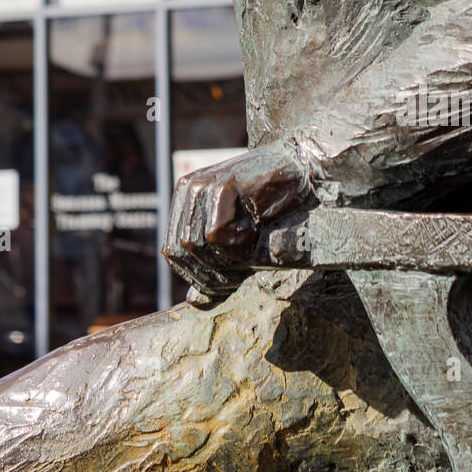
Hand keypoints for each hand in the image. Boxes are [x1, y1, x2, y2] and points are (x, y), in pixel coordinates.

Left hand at [163, 140, 312, 307]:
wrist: (299, 169)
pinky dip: (238, 246)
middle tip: (240, 277)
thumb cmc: (271, 204)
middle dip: (211, 274)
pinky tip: (257, 233)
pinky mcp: (222, 187)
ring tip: (251, 252)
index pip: (172, 252)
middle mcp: (188, 190)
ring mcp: (202, 186)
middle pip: (180, 251)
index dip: (197, 277)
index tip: (227, 285)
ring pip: (196, 245)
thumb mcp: (237, 239)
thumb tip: (193, 301)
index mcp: (185, 200)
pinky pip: (217, 235)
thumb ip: (215, 265)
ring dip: (226, 261)